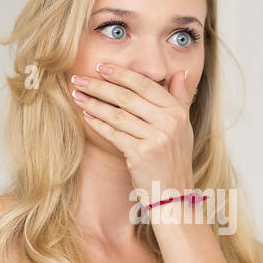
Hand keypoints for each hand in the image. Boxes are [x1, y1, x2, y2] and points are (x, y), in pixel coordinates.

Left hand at [70, 62, 195, 195]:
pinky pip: (113, 133)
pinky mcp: (140, 154)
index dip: (121, 74)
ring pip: (117, 114)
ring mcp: (155, 138)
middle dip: (100, 86)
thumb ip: (180, 99)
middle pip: (127, 97)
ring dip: (94, 103)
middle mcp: (168, 122)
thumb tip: (179, 74)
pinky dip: (98, 124)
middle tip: (80, 78)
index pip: (145, 85)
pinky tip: (86, 116)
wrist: (174, 195)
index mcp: (177, 112)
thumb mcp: (184, 128)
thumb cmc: (174, 161)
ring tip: (78, 95)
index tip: (101, 67)